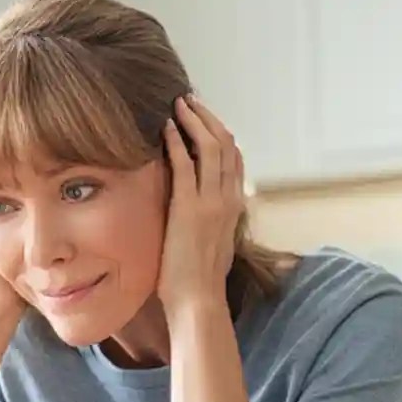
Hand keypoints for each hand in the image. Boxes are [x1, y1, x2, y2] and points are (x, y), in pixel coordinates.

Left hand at [156, 94, 246, 317]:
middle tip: (190, 101)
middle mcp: (228, 199)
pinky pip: (184, 166)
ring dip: (194, 121)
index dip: (220, 132)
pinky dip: (176, 142)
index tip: (204, 117)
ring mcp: (210, 202)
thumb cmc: (200, 279)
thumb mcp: (215, 242)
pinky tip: (165, 128)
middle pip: (226, 144)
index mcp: (234, 206)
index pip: (235, 158)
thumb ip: (212, 220)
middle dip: (208, 118)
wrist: (199, 300)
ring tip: (179, 105)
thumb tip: (201, 210)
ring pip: (210, 148)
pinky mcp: (189, 209)